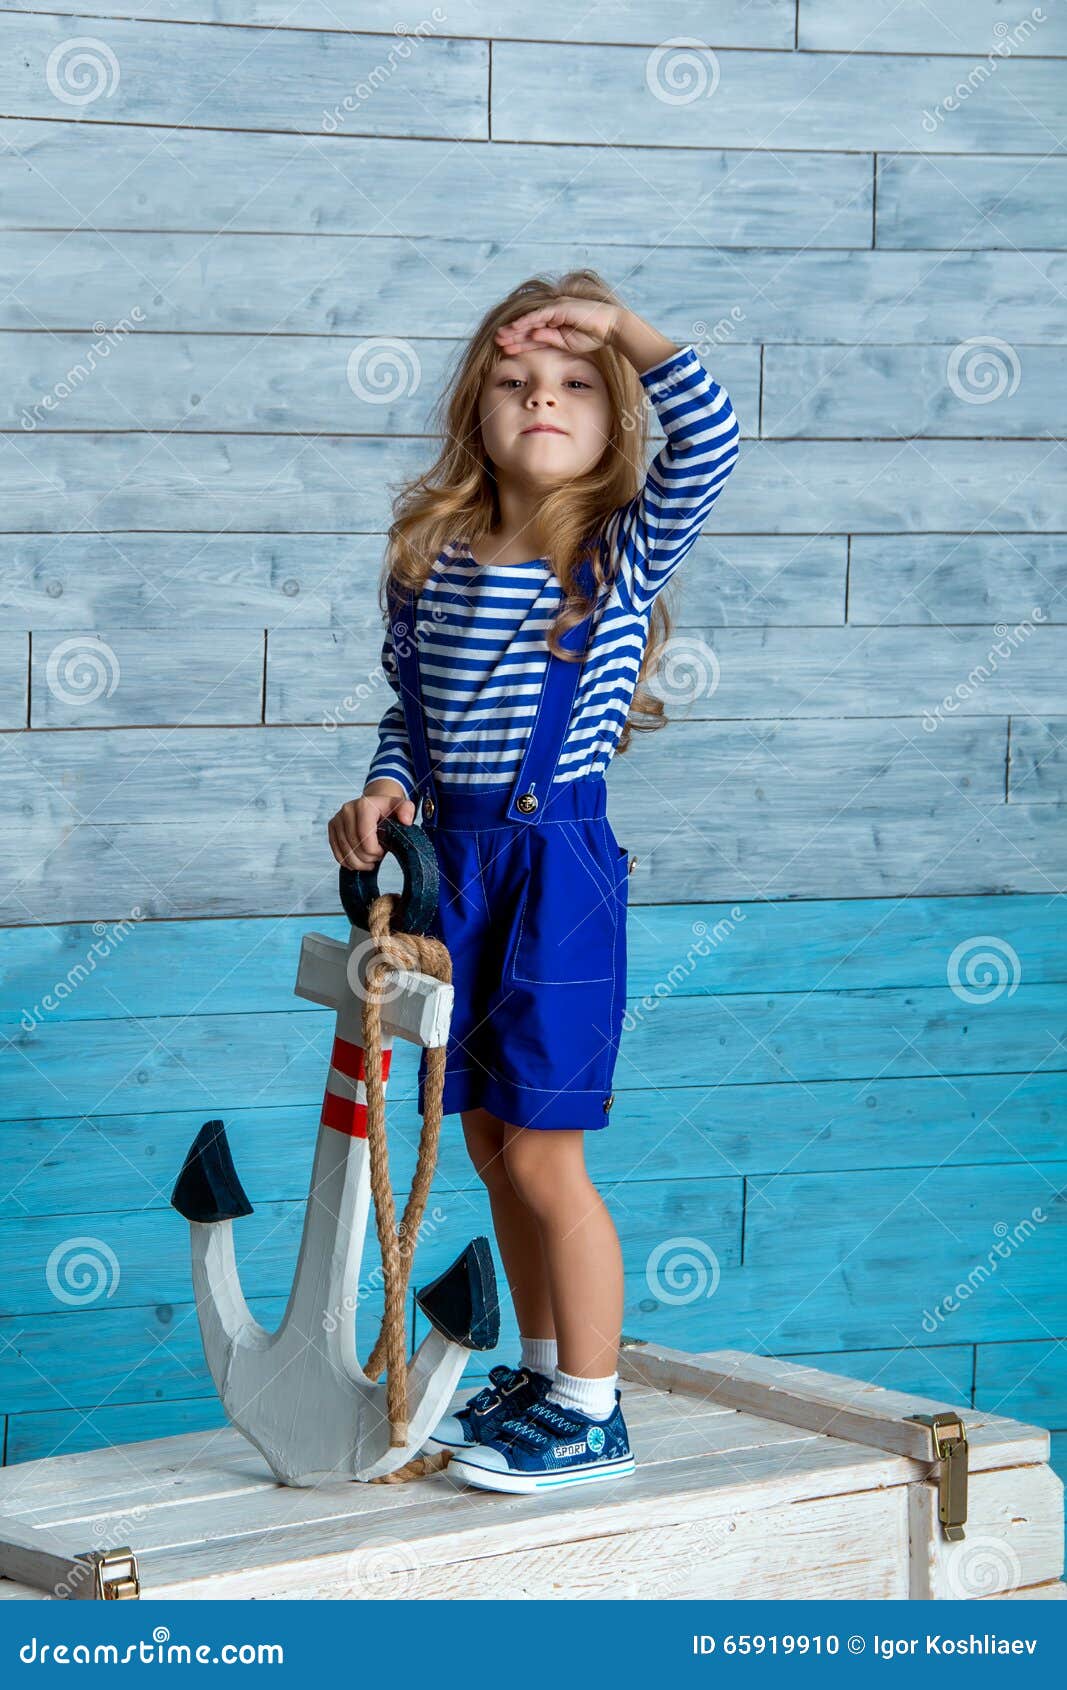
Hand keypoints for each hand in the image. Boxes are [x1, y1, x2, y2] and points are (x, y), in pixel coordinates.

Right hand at [328, 790, 415, 870]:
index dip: (375, 851)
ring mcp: (337, 819)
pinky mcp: (332, 827)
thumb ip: (408, 810)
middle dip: (368, 858)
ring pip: (345, 854)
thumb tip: (406, 820)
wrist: (375, 806)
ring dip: (360, 863)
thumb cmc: (389, 810)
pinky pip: (337, 854)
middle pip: (355, 848)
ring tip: (370, 859)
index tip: (384, 850)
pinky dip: (348, 862)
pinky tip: (359, 860)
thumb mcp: (403, 807)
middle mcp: (347, 810)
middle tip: (378, 855)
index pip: (365, 839)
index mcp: (363, 806)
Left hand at [495, 298, 622, 356]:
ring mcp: (554, 310)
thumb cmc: (593, 335)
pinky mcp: (558, 308)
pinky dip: (525, 322)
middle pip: (527, 326)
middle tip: (496, 341)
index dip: (518, 342)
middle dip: (512, 334)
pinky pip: (538, 316)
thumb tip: (533, 337)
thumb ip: (549, 340)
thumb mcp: (566, 343)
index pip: (532, 334)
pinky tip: (514, 328)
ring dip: (514, 329)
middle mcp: (551, 315)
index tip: (505, 349)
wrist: (610, 327)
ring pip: (529, 320)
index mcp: (553, 325)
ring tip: (500, 336)